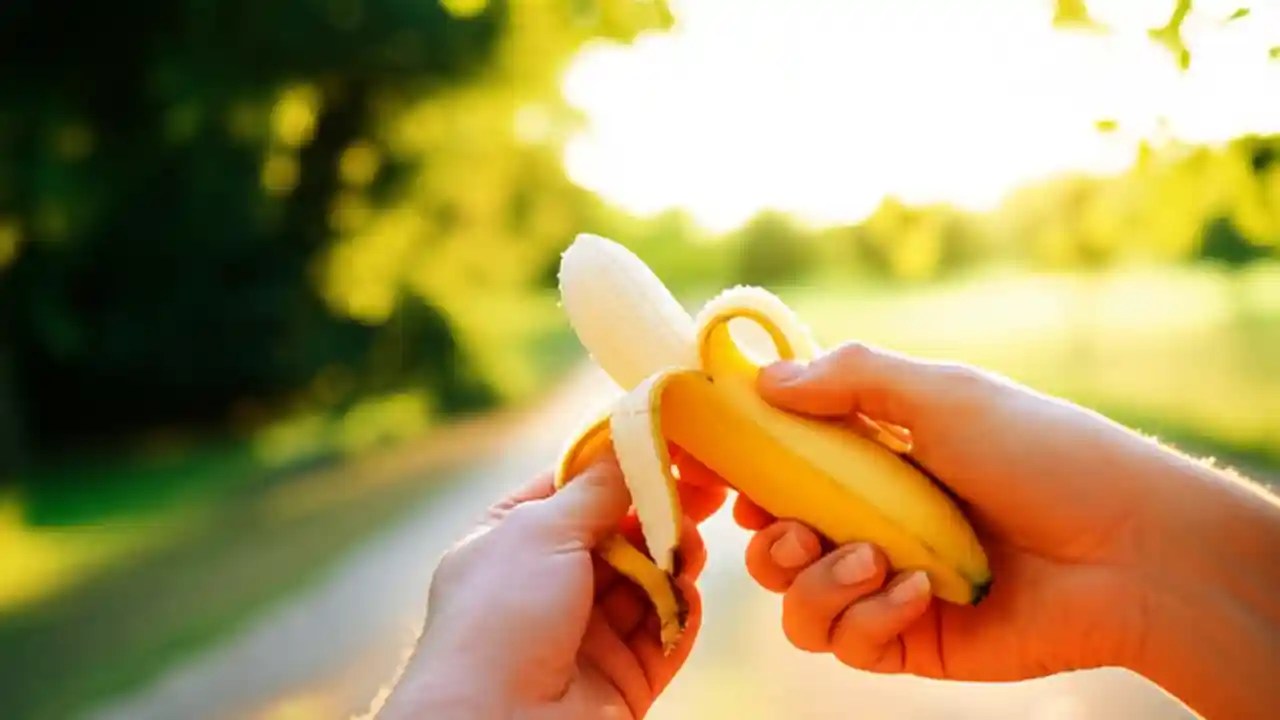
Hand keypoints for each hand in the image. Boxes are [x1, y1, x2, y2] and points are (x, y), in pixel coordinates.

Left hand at [378, 450, 725, 719]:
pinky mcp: (620, 679)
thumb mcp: (541, 529)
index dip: (618, 464)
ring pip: (647, 582)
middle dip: (658, 511)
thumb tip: (632, 439)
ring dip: (673, 559)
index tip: (669, 441)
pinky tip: (689, 591)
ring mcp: (584, 635)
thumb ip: (597, 487)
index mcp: (509, 541)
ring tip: (689, 545)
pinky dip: (681, 611)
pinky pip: (664, 635)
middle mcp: (545, 585)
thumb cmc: (500, 618)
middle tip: (704, 488)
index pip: (571, 489)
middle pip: (619, 534)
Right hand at [738, 342, 1252, 683]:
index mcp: (875, 460)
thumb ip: (849, 377)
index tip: (727, 472)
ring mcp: (889, 586)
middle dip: (768, 541)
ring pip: (796, 605)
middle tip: (794, 528)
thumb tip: (762, 380)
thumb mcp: (944, 393)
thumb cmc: (1043, 454)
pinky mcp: (911, 640)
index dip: (748, 473)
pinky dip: (867, 618)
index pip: (785, 469)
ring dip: (816, 584)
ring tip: (871, 561)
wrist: (1130, 548)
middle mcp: (873, 524)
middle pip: (773, 545)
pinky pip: (844, 645)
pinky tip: (920, 592)